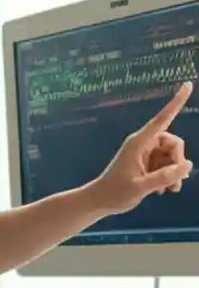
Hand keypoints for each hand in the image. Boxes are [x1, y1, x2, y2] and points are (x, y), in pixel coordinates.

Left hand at [89, 81, 194, 214]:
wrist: (100, 202)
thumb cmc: (115, 193)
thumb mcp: (141, 187)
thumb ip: (164, 177)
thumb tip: (188, 165)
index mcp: (138, 142)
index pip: (162, 119)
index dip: (176, 102)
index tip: (187, 84)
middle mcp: (143, 144)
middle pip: (174, 143)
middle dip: (177, 162)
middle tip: (173, 183)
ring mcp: (146, 153)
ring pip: (173, 156)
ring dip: (174, 172)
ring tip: (168, 190)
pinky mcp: (147, 162)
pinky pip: (167, 164)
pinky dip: (169, 176)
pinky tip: (162, 190)